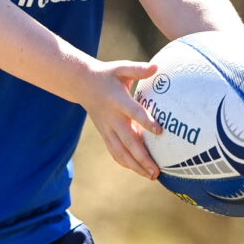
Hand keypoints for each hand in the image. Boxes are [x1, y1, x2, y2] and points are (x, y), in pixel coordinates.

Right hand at [75, 59, 163, 178]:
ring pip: (121, 152)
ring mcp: (107, 129)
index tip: (160, 131)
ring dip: (136, 166)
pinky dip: (126, 163)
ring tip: (152, 175)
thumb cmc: (108, 75)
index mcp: (118, 101)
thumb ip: (138, 69)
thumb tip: (157, 68)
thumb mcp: (121, 68)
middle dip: (143, 157)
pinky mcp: (105, 134)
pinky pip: (115, 152)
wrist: (82, 84)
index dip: (146, 122)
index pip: (134, 113)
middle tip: (157, 170)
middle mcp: (112, 118)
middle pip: (128, 141)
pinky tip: (139, 170)